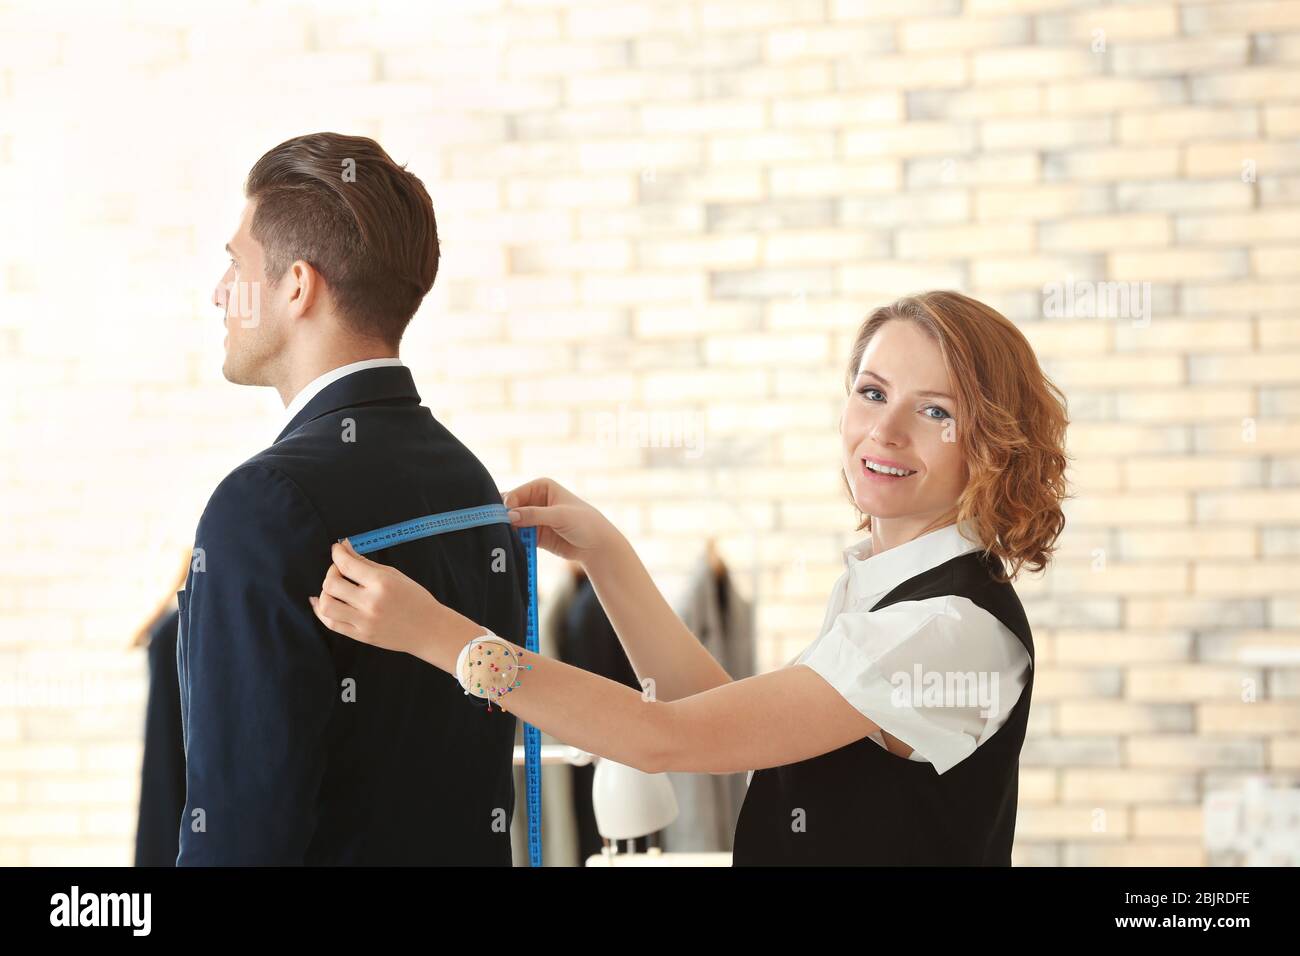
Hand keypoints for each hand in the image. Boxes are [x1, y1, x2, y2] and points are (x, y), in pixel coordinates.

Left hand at [308, 539, 457, 661]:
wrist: (429, 629)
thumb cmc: (415, 599)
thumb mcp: (394, 575)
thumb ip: (366, 562)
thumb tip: (344, 547)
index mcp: (382, 583)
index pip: (347, 564)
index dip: (337, 553)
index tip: (337, 548)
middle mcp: (371, 603)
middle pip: (331, 584)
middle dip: (331, 572)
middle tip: (340, 570)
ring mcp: (364, 621)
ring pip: (326, 605)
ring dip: (325, 592)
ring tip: (335, 589)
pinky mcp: (360, 636)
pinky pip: (331, 623)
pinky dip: (322, 611)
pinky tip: (322, 602)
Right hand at [503, 477, 620, 564]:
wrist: (597, 546)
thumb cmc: (585, 523)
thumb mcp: (560, 516)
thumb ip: (535, 515)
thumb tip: (510, 516)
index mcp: (541, 487)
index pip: (516, 494)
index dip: (507, 505)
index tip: (504, 518)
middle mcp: (535, 500)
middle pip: (510, 508)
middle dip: (503, 518)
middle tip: (498, 529)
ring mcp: (533, 518)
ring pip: (511, 523)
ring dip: (507, 531)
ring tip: (504, 540)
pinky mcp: (534, 535)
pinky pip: (517, 537)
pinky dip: (513, 541)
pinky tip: (511, 546)